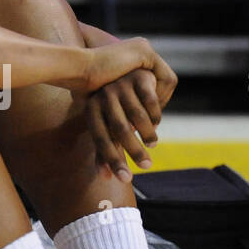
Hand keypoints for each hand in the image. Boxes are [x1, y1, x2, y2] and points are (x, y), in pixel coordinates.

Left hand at [86, 66, 176, 181]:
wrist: (119, 68)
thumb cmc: (111, 108)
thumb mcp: (104, 125)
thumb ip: (104, 150)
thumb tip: (106, 179)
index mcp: (92, 109)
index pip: (101, 139)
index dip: (112, 160)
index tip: (125, 179)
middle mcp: (104, 96)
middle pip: (120, 129)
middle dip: (134, 151)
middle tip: (147, 166)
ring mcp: (122, 85)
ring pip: (138, 116)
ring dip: (148, 134)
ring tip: (152, 145)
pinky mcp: (140, 77)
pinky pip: (151, 102)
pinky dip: (156, 116)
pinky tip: (156, 124)